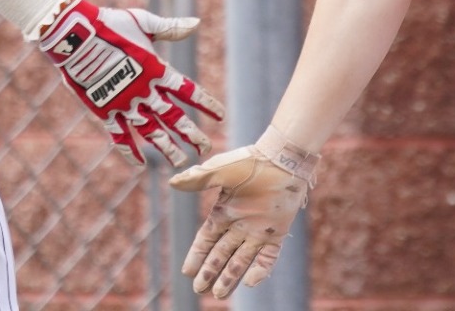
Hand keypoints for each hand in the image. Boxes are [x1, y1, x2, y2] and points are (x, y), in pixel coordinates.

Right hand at [38, 0, 224, 172]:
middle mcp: (145, 91)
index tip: (221, 116)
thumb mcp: (144, 22)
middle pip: (174, 118)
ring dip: (166, 147)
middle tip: (205, 148)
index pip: (189, 91)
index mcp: (157, 69)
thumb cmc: (110, 23)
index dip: (206, 103)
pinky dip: (129, 151)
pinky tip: (138, 165)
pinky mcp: (104, 110)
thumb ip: (170, 28)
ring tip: (180, 162)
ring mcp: (124, 103)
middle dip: (191, 134)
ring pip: (151, 132)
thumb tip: (196, 23)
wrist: (74, 36)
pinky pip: (119, 136)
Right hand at [171, 126, 319, 297]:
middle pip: (221, 254)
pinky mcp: (277, 231)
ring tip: (219, 295)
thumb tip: (172, 183)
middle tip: (200, 289)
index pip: (206, 239)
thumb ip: (198, 180)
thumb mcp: (220, 171)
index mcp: (224, 211)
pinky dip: (260, 270)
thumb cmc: (250, 162)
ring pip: (241, 260)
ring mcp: (259, 230)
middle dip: (210, 271)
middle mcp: (240, 224)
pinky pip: (268, 257)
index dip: (197, 255)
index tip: (187, 271)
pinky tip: (249, 283)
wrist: (282, 159)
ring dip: (230, 277)